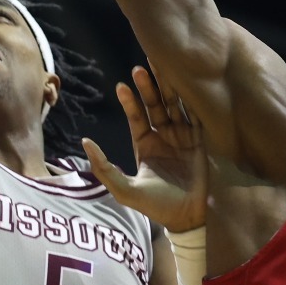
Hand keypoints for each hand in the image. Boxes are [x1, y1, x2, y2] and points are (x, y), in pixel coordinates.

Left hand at [83, 64, 206, 232]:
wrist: (189, 219)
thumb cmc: (156, 207)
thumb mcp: (124, 190)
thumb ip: (104, 168)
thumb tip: (84, 142)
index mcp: (145, 144)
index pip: (136, 117)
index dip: (130, 102)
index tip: (121, 86)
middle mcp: (164, 136)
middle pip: (155, 105)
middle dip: (148, 87)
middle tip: (139, 68)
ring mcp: (183, 136)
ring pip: (175, 105)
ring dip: (168, 86)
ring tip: (161, 65)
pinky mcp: (200, 140)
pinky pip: (196, 114)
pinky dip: (192, 98)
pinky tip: (188, 82)